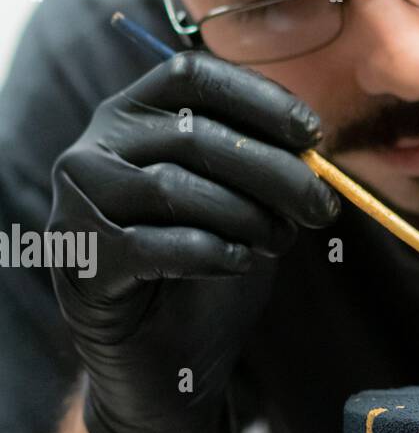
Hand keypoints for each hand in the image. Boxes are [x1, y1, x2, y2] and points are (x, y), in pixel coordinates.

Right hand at [48, 51, 337, 432]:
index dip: (258, 98)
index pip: (193, 76)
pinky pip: (158, 246)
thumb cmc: (203, 269)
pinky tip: (241, 265)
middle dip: (275, 171)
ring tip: (279, 243)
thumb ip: (264, 170)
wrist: (163, 356)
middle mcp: (97, 146)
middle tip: (323, 206)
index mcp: (135, 116)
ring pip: (176, 188)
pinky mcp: (84, 258)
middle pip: (196, 135)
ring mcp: (81, 202)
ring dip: (246, 218)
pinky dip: (214, 255)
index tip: (313, 135)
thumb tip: (315, 153)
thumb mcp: (243, 206)